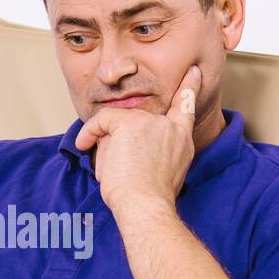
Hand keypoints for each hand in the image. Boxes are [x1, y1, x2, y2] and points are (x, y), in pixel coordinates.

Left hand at [74, 64, 201, 213]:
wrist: (146, 206)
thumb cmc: (149, 200)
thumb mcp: (162, 173)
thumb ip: (154, 153)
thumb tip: (127, 145)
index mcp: (182, 140)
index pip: (186, 108)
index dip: (189, 88)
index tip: (193, 72)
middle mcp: (170, 127)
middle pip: (136, 123)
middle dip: (119, 142)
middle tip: (117, 170)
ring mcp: (151, 122)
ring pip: (118, 126)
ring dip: (108, 149)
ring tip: (113, 172)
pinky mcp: (130, 123)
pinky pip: (102, 120)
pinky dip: (89, 133)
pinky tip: (84, 145)